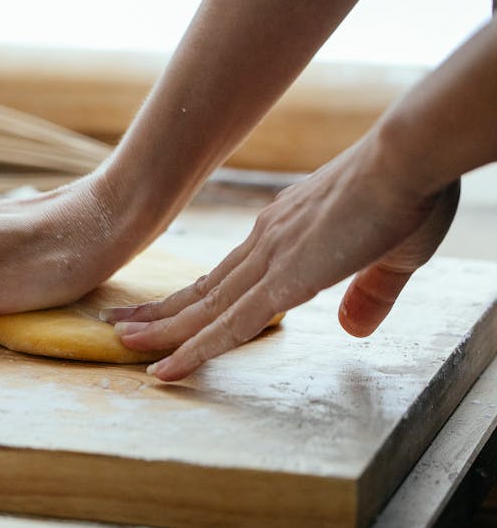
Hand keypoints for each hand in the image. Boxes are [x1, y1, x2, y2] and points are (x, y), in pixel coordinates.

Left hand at [102, 137, 459, 380]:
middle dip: (159, 311)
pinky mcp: (284, 280)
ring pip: (204, 309)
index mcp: (283, 233)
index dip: (194, 297)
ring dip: (162, 330)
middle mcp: (265, 244)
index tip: (165, 308)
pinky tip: (166, 369)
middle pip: (203, 290)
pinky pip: (229, 327)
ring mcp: (269, 260)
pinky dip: (194, 350)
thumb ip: (368, 292)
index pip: (228, 275)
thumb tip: (353, 327)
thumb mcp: (390, 255)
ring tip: (121, 343)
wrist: (409, 158)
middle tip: (118, 324)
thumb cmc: (408, 194)